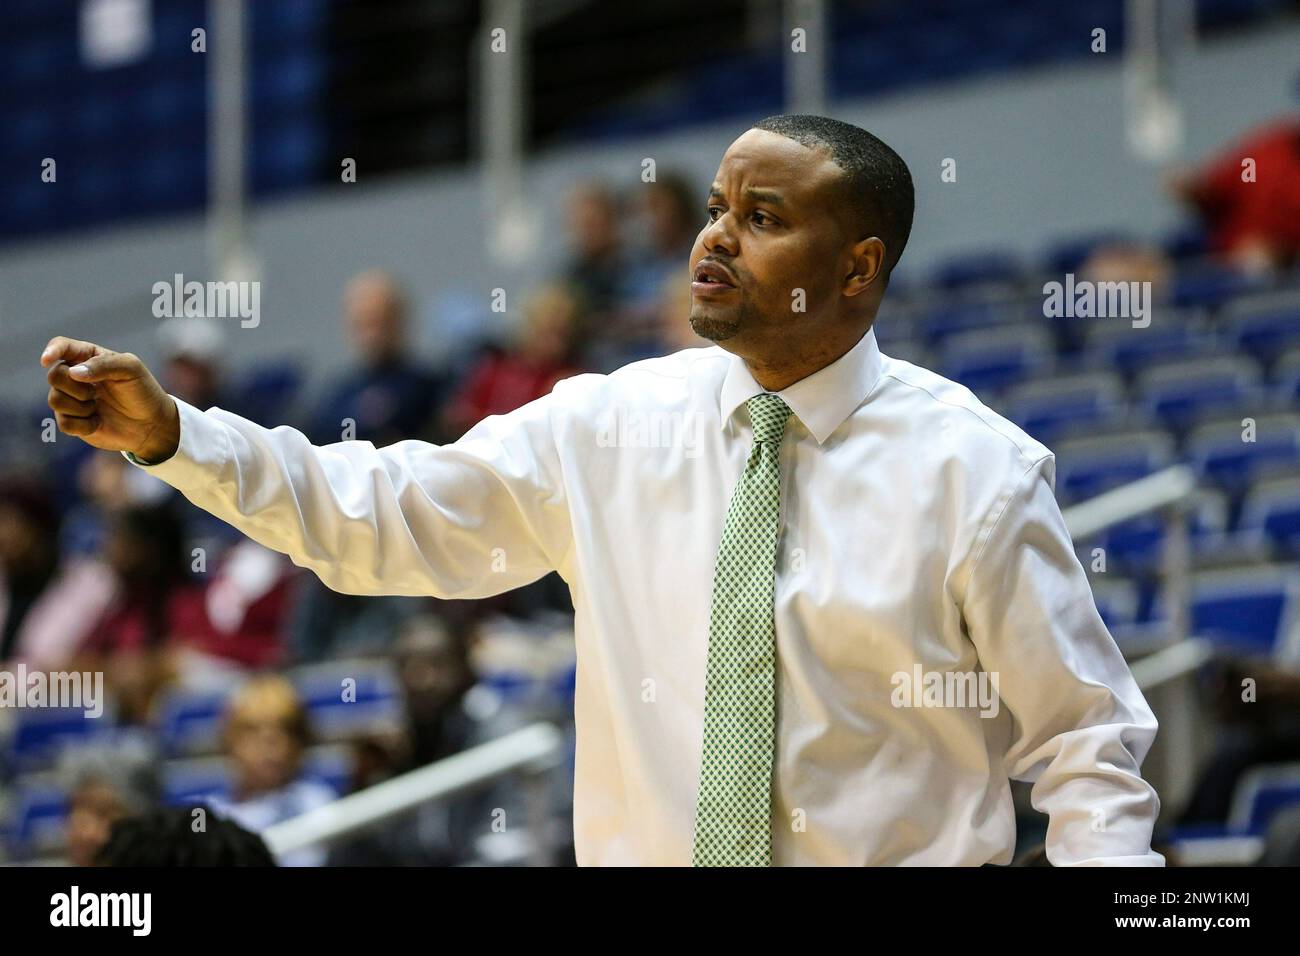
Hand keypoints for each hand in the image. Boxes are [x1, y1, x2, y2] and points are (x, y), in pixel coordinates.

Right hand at [41, 336, 179, 461]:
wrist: (151, 425)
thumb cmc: (143, 392)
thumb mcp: (131, 370)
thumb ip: (104, 365)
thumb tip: (73, 372)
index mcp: (88, 357)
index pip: (61, 346)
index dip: (51, 351)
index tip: (47, 360)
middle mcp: (75, 376)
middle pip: (54, 375)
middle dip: (76, 387)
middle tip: (97, 393)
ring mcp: (72, 399)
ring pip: (55, 400)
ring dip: (81, 407)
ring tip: (99, 407)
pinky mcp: (72, 421)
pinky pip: (64, 423)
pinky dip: (84, 425)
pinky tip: (98, 422)